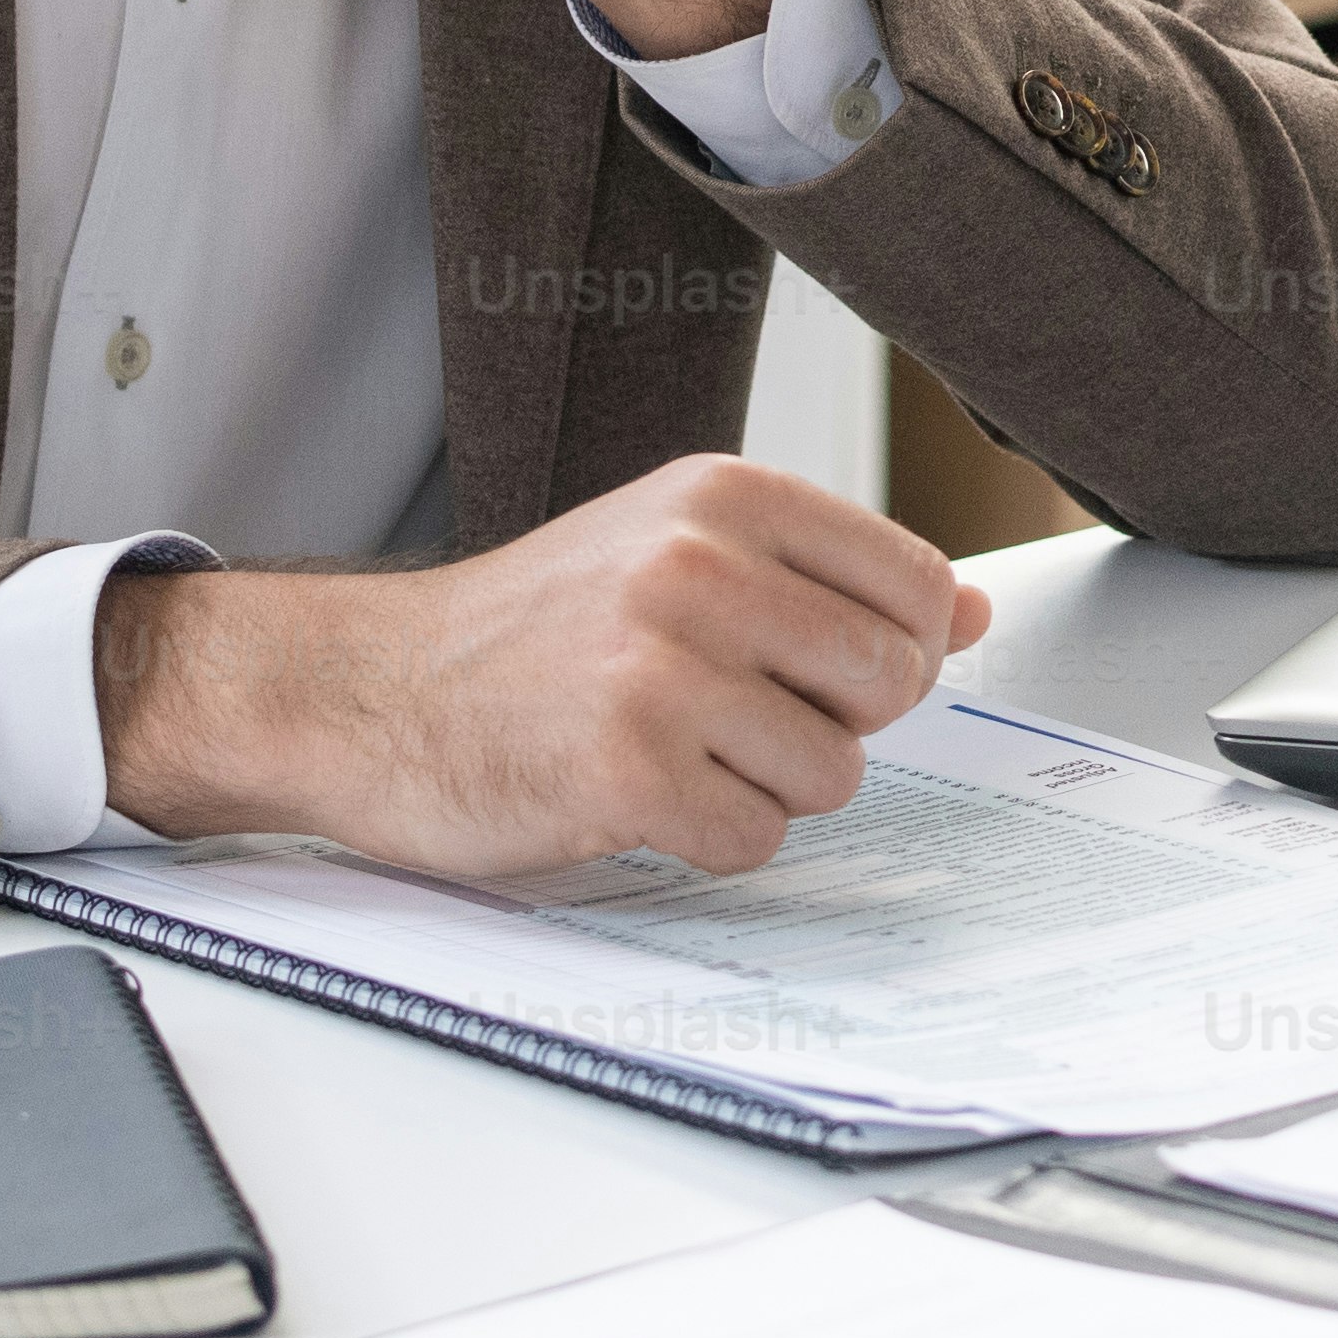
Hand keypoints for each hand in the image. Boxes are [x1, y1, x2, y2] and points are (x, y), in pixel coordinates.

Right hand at [95, 454, 991, 875]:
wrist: (369, 690)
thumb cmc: (533, 629)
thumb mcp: (678, 552)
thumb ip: (826, 576)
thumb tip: (969, 612)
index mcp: (725, 497)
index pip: (914, 585)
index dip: (892, 651)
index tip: (822, 670)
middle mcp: (698, 567)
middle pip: (889, 682)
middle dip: (832, 723)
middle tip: (734, 719)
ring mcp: (661, 670)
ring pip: (831, 772)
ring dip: (766, 787)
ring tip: (672, 751)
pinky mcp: (625, 771)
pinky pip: (754, 839)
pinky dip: (709, 840)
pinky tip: (637, 798)